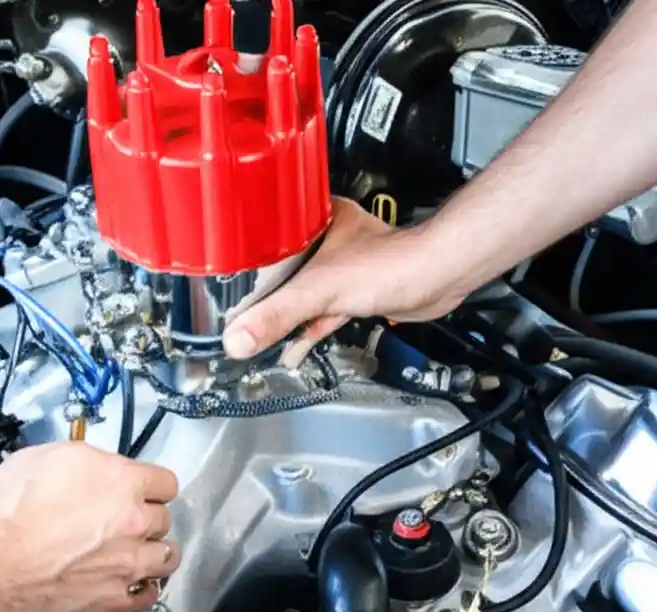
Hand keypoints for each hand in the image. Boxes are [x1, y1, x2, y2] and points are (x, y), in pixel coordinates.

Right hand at [0, 442, 179, 611]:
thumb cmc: (3, 513)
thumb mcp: (44, 458)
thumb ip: (86, 462)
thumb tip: (94, 468)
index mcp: (122, 482)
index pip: (164, 481)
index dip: (150, 483)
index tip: (144, 488)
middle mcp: (132, 523)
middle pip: (164, 518)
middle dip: (147, 516)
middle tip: (129, 518)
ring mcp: (126, 563)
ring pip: (166, 557)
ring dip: (155, 551)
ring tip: (141, 551)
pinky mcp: (111, 599)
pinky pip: (148, 594)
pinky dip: (144, 588)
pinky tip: (133, 583)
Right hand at [222, 197, 465, 363]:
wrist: (437, 279)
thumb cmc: (394, 263)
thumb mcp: (321, 290)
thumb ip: (279, 315)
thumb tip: (238, 337)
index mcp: (313, 222)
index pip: (264, 240)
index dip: (242, 261)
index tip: (219, 280)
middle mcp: (327, 240)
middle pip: (281, 271)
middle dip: (261, 296)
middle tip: (235, 314)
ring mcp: (342, 266)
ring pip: (303, 293)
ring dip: (286, 315)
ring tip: (258, 333)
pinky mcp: (357, 291)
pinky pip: (323, 311)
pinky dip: (309, 327)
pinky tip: (295, 344)